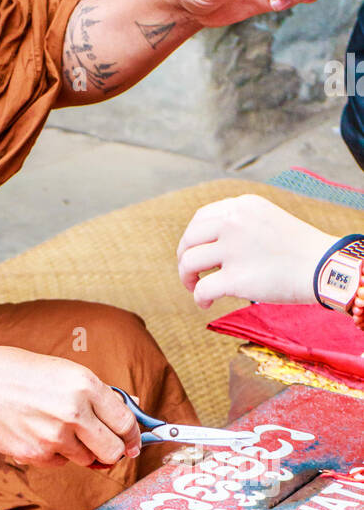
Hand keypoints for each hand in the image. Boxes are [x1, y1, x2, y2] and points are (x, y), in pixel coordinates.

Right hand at [0, 346, 141, 466]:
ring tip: (55, 427)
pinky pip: (61, 463)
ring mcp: (55, 436)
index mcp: (85, 384)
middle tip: (101, 445)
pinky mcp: (37, 455)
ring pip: (87, 460)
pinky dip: (55, 453)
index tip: (132, 443)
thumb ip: (98, 394)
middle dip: (112, 452)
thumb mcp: (64, 371)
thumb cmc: (18, 373)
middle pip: (113, 451)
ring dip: (79, 450)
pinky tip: (37, 432)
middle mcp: (74, 411)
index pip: (126, 422)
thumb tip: (132, 410)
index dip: (133, 437)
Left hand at [177, 195, 335, 307]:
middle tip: (190, 273)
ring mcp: (233, 250)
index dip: (192, 237)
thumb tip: (209, 245)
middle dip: (184, 257)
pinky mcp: (236, 278)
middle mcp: (234, 223)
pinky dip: (198, 298)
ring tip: (194, 287)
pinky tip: (205, 303)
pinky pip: (202, 289)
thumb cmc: (300, 249)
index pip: (200, 218)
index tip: (194, 251)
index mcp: (242, 206)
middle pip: (189, 239)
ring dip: (187, 277)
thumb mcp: (267, 219)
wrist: (326, 268)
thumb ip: (239, 224)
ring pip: (189, 262)